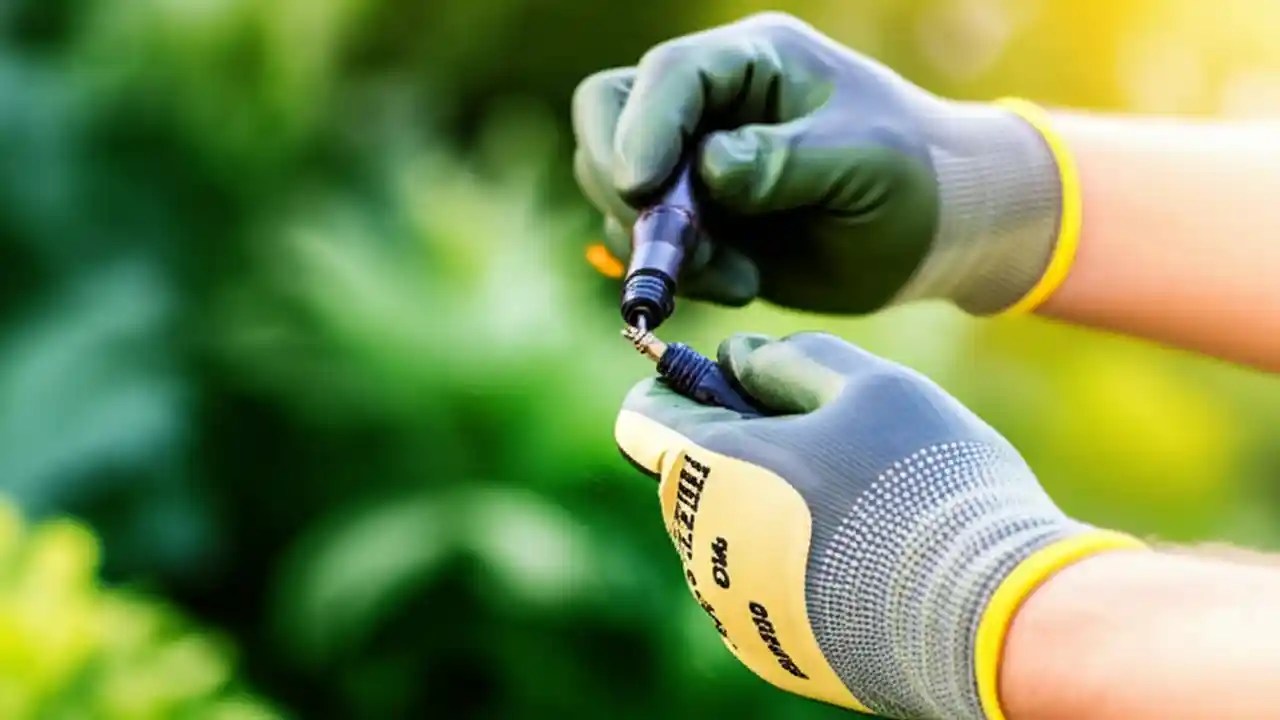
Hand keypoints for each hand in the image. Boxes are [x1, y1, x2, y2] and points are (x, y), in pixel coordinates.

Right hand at [573, 12, 1073, 314]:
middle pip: (607, 117)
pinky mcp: (694, 218)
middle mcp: (710, 102)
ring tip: (733, 276)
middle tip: (670, 244)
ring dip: (655, 242)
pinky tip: (739, 283)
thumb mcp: (865, 162)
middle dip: (622, 184)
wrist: (932, 234)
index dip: (642, 129)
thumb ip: (785, 161)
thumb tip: (709, 170)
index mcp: (753, 61)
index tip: (641, 190)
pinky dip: (675, 273)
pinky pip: (644, 242)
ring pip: (615, 186)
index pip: (668, 75)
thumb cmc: (915, 179)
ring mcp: (693, 161)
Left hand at [615, 332, 1141, 718]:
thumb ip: (789, 359)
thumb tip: (737, 357)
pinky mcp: (771, 653)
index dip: (685, 384)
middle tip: (831, 439)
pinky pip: (763, 584)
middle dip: (744, 444)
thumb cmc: (928, 484)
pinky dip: (796, 561)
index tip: (741, 381)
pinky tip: (865, 557)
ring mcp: (733, 608)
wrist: (988, 617)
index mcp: (712, 470)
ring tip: (860, 503)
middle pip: (693, 473)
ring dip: (772, 502)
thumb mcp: (870, 385)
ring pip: (730, 529)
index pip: (643, 414)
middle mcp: (702, 548)